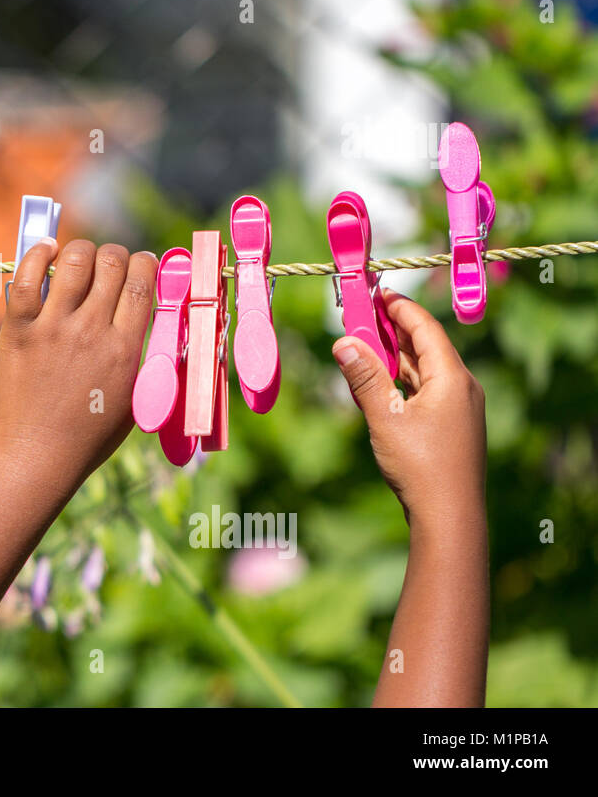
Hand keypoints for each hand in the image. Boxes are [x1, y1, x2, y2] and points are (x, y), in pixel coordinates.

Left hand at [0, 239, 156, 489]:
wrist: (36, 452)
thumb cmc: (90, 433)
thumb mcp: (136, 399)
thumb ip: (150, 358)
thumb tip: (165, 320)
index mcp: (125, 349)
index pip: (143, 282)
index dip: (146, 263)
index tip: (143, 264)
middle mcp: (91, 331)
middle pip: (112, 263)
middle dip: (117, 254)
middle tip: (111, 264)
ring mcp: (53, 327)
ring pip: (74, 260)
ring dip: (82, 251)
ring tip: (80, 260)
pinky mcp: (19, 328)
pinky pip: (27, 277)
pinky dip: (38, 255)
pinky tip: (47, 252)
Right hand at [331, 289, 486, 525]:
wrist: (451, 517)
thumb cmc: (420, 466)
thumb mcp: (385, 418)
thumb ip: (364, 377)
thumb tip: (344, 342)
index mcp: (453, 378)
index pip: (425, 328)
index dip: (399, 307)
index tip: (376, 291)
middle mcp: (463, 388)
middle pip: (427, 346)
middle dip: (395, 328)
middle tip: (364, 313)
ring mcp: (461, 408)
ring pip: (427, 369)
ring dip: (398, 354)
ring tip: (368, 342)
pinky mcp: (454, 426)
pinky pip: (428, 389)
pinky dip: (405, 378)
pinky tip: (385, 381)